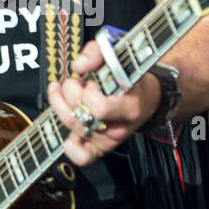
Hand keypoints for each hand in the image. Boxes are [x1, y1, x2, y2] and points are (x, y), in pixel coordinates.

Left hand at [46, 38, 162, 167]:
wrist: (147, 99)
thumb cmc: (131, 77)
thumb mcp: (119, 54)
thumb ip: (97, 52)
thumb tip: (78, 66)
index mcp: (129, 106)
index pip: (100, 107)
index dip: (88, 92)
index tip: (90, 81)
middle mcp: (119, 126)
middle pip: (80, 116)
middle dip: (71, 92)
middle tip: (78, 81)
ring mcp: (108, 139)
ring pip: (73, 128)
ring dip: (62, 105)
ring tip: (68, 92)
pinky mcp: (100, 148)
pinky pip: (82, 157)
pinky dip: (71, 147)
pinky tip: (69, 130)